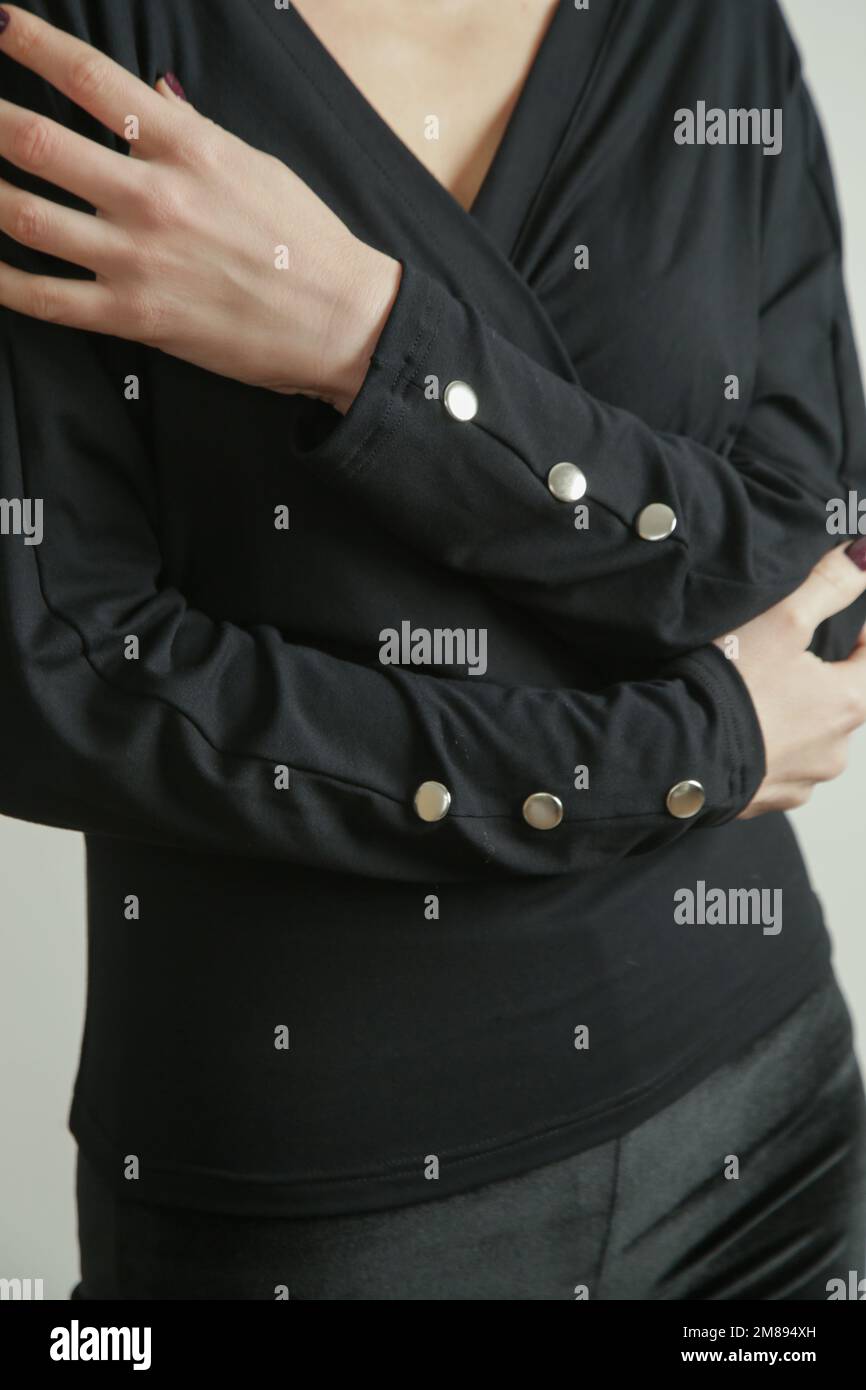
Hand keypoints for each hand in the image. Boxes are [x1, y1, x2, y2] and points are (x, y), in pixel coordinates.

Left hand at [0, 4, 401, 410]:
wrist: (343, 323)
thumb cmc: (307, 242)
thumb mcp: (254, 165)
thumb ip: (191, 131)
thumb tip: (148, 96)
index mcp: (187, 148)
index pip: (88, 78)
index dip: (29, 42)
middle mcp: (153, 197)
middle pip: (37, 142)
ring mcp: (138, 260)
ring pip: (27, 218)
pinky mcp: (135, 318)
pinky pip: (47, 299)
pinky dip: (3, 283)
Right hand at [714, 542, 865, 816]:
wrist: (675, 753)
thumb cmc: (730, 685)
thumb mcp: (781, 620)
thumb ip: (828, 586)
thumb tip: (864, 556)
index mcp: (848, 703)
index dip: (863, 641)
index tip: (850, 629)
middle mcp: (834, 750)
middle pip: (840, 705)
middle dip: (819, 683)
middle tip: (782, 660)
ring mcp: (800, 782)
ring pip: (808, 741)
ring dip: (791, 721)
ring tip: (751, 699)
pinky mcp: (764, 801)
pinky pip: (775, 770)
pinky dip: (762, 750)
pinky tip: (735, 733)